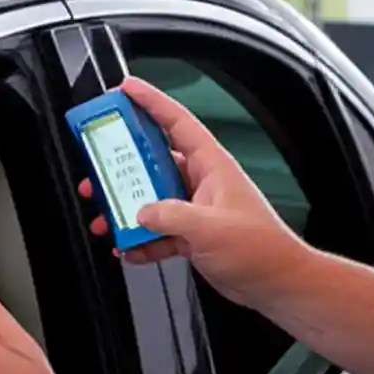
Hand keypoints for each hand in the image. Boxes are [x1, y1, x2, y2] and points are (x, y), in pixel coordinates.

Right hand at [80, 76, 310, 309]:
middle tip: (97, 166)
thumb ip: (169, 216)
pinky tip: (129, 249)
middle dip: (123, 164)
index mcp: (211, 166)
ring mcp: (196, 208)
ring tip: (104, 216)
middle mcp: (201, 182)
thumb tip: (141, 212)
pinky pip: (158, 230)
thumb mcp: (209, 227)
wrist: (276, 283)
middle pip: (154, 161)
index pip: (176, 122)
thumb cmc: (260, 249)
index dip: (151, 102)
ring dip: (127, 208)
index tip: (125, 90)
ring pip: (151, 199)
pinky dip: (142, 239)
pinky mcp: (192, 235)